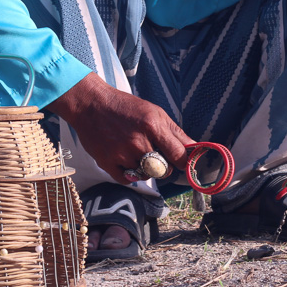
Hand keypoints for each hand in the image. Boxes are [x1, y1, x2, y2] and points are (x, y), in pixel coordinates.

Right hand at [47, 73, 194, 183]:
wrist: (91, 105)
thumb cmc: (126, 107)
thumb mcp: (155, 112)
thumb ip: (175, 132)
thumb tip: (195, 148)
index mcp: (152, 125)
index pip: (178, 155)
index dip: (183, 162)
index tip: (182, 162)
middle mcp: (138, 141)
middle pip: (163, 169)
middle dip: (164, 165)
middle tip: (156, 153)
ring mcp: (121, 154)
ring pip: (146, 176)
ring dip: (146, 169)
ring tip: (137, 152)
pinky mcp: (107, 163)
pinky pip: (129, 180)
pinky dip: (131, 174)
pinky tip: (127, 159)